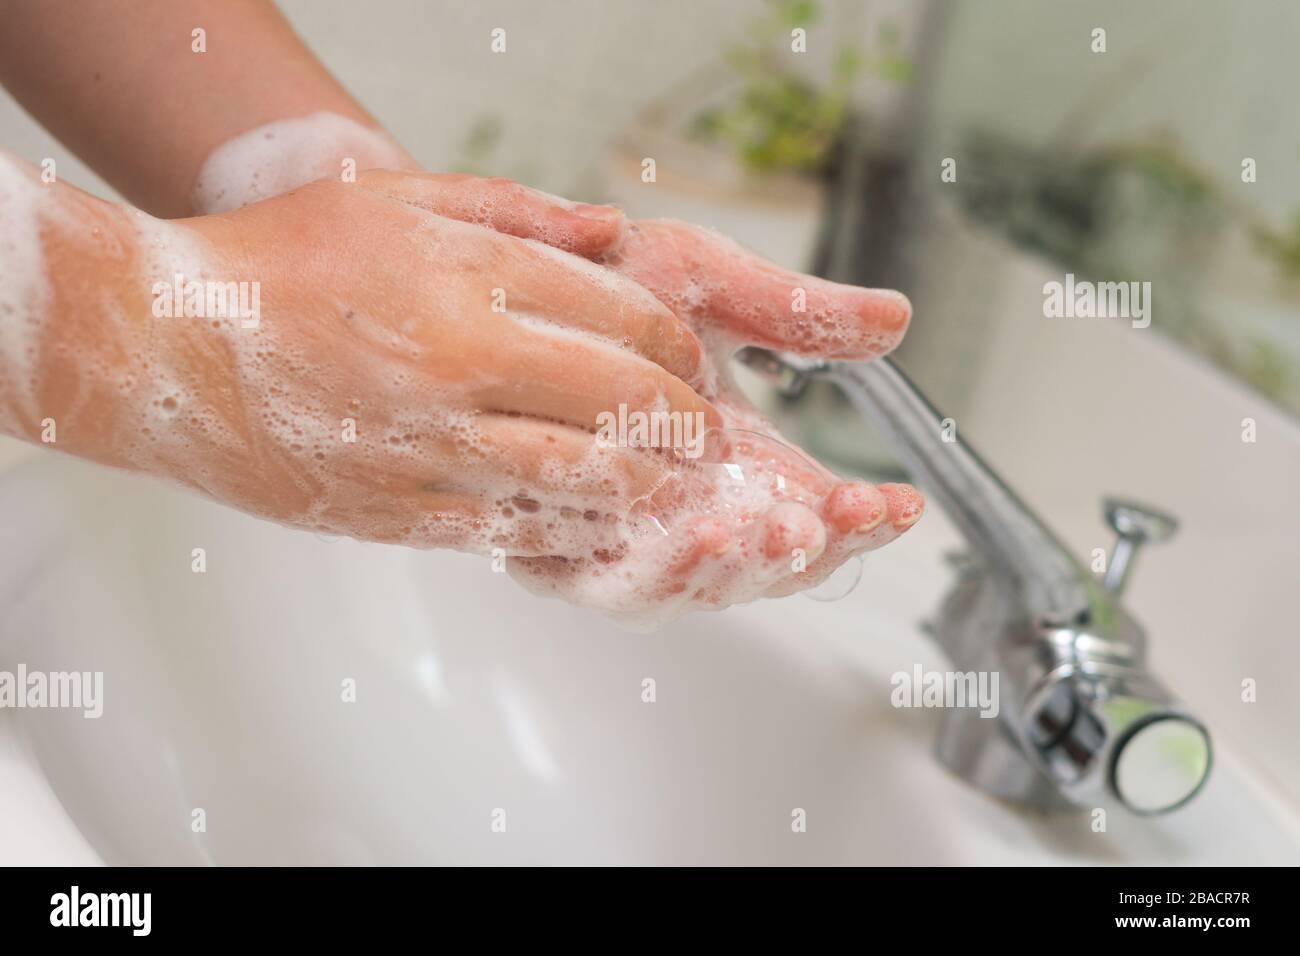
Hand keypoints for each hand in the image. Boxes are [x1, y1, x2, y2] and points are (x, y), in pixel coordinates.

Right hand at [28, 171, 715, 567]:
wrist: (162, 341)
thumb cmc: (280, 260)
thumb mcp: (397, 201)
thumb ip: (515, 211)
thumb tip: (614, 230)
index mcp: (467, 273)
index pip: (623, 314)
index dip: (677, 348)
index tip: (694, 368)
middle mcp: (460, 360)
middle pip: (620, 402)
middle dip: (684, 425)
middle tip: (708, 440)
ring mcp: (428, 444)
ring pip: (579, 479)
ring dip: (645, 488)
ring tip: (675, 490)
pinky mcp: (395, 511)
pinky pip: (508, 529)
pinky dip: (566, 529)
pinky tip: (596, 525)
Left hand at [354, 172, 924, 617]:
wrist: (509, 277)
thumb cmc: (610, 285)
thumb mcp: (715, 288)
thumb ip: (800, 315)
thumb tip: (898, 318)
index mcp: (738, 468)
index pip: (814, 516)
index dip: (862, 521)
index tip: (902, 502)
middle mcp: (687, 513)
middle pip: (763, 569)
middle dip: (807, 551)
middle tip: (832, 517)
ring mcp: (624, 537)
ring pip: (695, 589)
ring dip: (741, 567)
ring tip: (775, 528)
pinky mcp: (558, 551)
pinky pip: (613, 585)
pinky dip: (656, 570)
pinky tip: (694, 529)